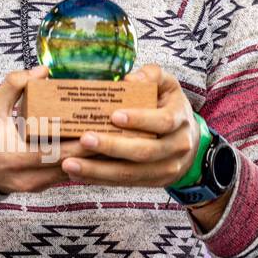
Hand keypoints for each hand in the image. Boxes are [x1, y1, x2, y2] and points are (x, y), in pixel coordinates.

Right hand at [0, 65, 102, 194]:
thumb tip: (43, 70)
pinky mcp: (40, 187)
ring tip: (111, 138)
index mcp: (15, 155)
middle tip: (115, 130)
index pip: (55, 151)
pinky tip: (93, 148)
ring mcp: (35, 185)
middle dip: (94, 147)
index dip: (79, 142)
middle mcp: (28, 176)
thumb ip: (14, 86)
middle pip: (71, 163)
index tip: (99, 127)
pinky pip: (65, 175)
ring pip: (72, 172)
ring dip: (90, 156)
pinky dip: (79, 161)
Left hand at [59, 64, 199, 187]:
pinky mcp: (154, 181)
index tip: (114, 116)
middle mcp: (177, 146)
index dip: (140, 120)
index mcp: (180, 118)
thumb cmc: (168, 105)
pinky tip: (78, 174)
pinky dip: (101, 179)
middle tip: (83, 139)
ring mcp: (168, 168)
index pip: (163, 121)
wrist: (188, 139)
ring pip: (132, 173)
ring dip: (99, 170)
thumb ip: (151, 75)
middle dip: (112, 147)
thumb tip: (130, 79)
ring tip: (70, 163)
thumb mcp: (166, 84)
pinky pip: (126, 182)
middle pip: (145, 152)